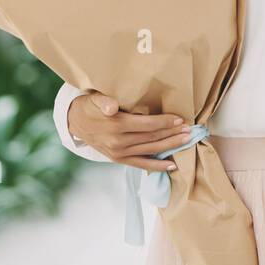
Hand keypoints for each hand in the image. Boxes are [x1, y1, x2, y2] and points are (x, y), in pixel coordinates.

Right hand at [67, 90, 193, 170]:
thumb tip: (112, 106)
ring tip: (185, 142)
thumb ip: (104, 101)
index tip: (180, 119)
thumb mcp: (94, 98)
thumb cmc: (89, 106)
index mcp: (115, 125)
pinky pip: (141, 164)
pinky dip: (157, 166)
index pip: (147, 125)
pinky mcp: (118, 159)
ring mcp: (119, 153)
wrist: (74, 122)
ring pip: (150, 151)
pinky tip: (171, 165)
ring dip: (170, 147)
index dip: (165, 122)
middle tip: (190, 130)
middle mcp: (119, 142)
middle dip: (173, 134)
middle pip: (152, 139)